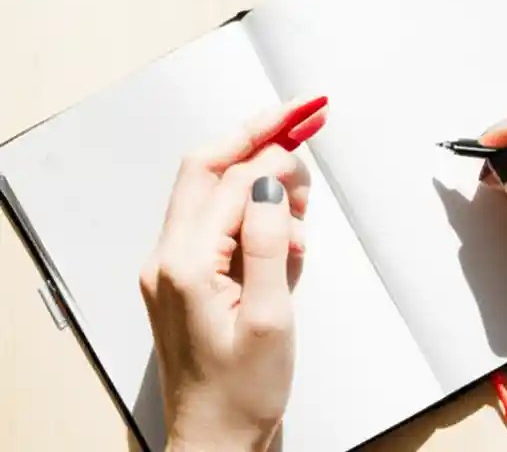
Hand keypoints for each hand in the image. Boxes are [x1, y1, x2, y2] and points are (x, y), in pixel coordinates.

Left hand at [139, 97, 327, 451]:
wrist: (216, 440)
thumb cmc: (242, 393)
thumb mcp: (270, 318)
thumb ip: (265, 243)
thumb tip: (265, 182)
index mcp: (185, 265)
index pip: (232, 181)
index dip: (274, 148)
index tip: (309, 119)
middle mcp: (168, 259)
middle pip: (207, 169)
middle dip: (257, 136)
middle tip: (302, 115)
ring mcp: (172, 267)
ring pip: (212, 192)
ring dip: (257, 178)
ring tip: (303, 199)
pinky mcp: (185, 277)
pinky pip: (216, 223)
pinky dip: (251, 212)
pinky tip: (285, 233)